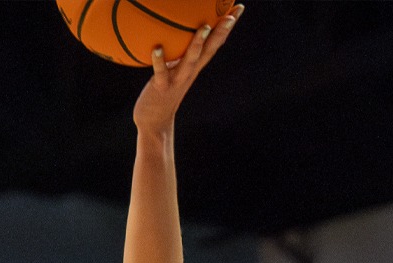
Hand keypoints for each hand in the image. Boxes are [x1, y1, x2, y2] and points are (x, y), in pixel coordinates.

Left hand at [133, 6, 241, 131]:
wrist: (154, 122)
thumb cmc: (160, 91)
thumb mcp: (170, 69)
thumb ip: (173, 53)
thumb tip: (170, 32)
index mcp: (194, 65)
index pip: (215, 43)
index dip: (226, 27)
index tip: (238, 9)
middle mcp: (190, 71)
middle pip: (210, 49)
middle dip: (222, 32)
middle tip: (232, 15)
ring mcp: (178, 79)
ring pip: (191, 60)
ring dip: (198, 44)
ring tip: (204, 27)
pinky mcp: (162, 87)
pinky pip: (161, 72)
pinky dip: (159, 60)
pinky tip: (156, 48)